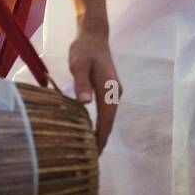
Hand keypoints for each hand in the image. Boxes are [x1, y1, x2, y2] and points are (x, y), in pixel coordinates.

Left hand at [68, 25, 120, 153]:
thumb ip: (81, 83)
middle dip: (102, 140)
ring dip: (101, 132)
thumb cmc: (84, 49)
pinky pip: (107, 111)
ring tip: (91, 149)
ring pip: (109, 117)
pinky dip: (101, 123)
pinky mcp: (109, 89)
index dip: (100, 138)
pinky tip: (92, 129)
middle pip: (110, 122)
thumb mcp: (78, 64)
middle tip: (91, 160)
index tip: (95, 155)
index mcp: (109, 89)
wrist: (94, 35)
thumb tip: (85, 103)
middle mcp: (115, 93)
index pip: (106, 120)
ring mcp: (114, 91)